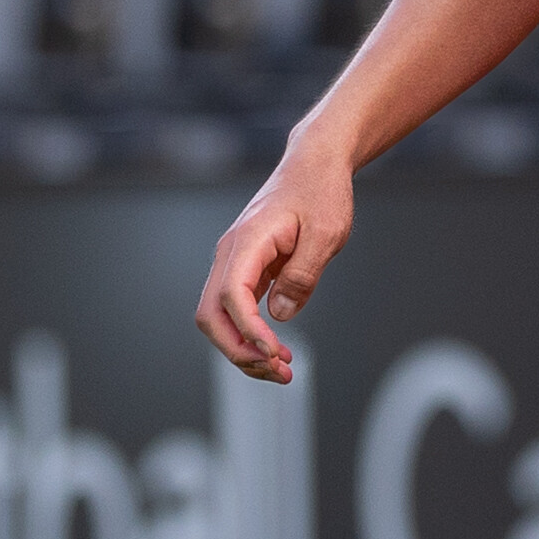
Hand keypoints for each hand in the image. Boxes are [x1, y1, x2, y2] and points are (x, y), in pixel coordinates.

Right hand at [194, 139, 357, 382]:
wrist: (313, 166)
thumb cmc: (322, 193)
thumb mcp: (327, 233)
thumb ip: (303, 274)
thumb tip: (280, 315)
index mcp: (246, 242)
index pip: (232, 296)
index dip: (249, 330)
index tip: (276, 352)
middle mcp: (230, 254)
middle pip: (211, 315)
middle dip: (239, 350)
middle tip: (279, 373)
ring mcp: (234, 263)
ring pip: (219, 317)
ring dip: (243, 348)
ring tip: (281, 370)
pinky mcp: (245, 270)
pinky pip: (236, 309)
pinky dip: (250, 334)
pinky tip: (275, 351)